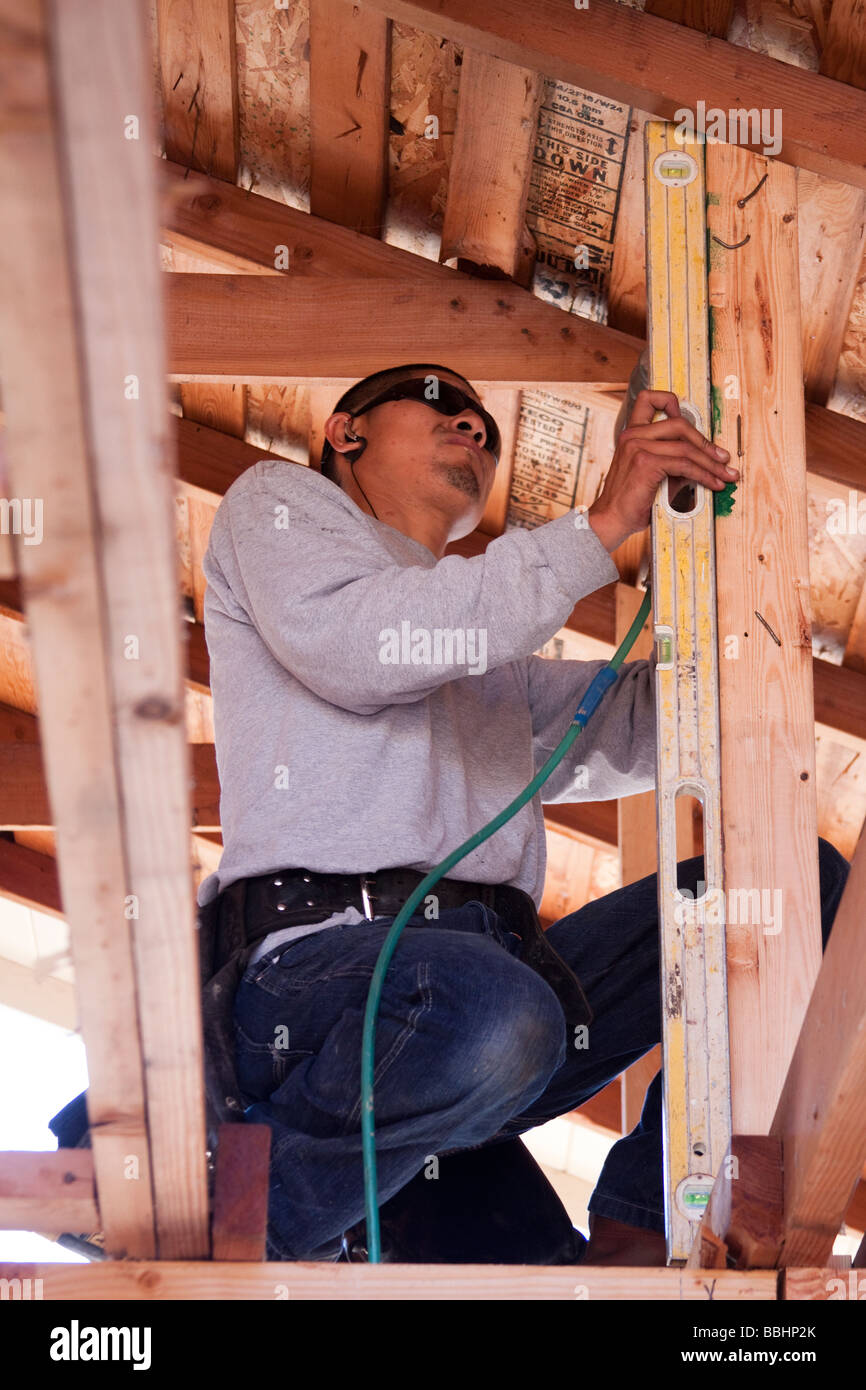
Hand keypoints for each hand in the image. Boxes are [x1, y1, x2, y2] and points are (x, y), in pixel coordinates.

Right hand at [587, 390, 738, 550]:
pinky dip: (704, 475)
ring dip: (711, 463)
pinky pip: (684, 464)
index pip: (649, 399)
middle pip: (679, 424)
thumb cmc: (629, 501)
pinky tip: (713, 483)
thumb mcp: (647, 472)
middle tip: (723, 458)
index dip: (672, 402)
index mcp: (631, 433)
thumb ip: (667, 459)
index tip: (692, 422)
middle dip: (706, 443)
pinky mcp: (646, 463)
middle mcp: (632, 435)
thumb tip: (700, 459)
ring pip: (686, 447)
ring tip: (725, 475)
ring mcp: (638, 447)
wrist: (611, 520)